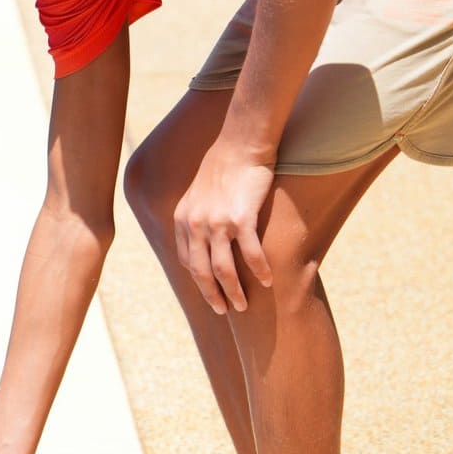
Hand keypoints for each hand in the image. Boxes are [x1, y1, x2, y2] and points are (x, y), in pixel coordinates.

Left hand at [171, 143, 275, 314]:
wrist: (242, 143)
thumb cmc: (225, 166)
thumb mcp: (200, 192)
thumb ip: (198, 215)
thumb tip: (204, 234)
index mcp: (184, 219)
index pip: (187, 260)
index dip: (198, 280)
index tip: (209, 293)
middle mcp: (195, 223)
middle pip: (201, 272)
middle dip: (211, 295)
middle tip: (223, 311)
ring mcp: (217, 222)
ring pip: (223, 269)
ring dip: (234, 291)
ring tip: (244, 305)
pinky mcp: (241, 218)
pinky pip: (250, 254)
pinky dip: (259, 270)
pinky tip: (268, 281)